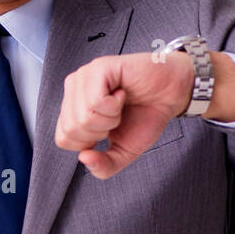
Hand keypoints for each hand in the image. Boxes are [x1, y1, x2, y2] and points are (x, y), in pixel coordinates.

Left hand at [55, 51, 234, 178]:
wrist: (172, 93)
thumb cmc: (146, 115)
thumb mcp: (123, 152)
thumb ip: (103, 166)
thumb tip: (84, 158)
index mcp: (73, 107)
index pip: (62, 139)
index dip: (90, 143)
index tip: (109, 129)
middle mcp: (74, 89)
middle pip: (72, 130)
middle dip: (101, 131)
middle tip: (117, 115)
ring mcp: (84, 76)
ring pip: (83, 117)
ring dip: (110, 118)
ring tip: (120, 104)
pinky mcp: (99, 68)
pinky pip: (96, 102)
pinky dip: (115, 106)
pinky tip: (122, 94)